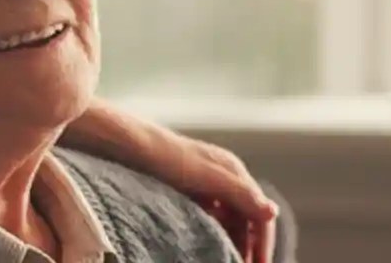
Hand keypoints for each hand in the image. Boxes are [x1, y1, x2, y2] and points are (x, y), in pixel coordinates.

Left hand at [62, 101, 278, 261]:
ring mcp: (201, 181)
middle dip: (247, 246)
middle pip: (244, 218)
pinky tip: (203, 247)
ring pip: (225, 219)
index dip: (262, 244)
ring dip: (229, 241)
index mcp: (232, 170)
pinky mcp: (182, 187)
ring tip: (223, 261)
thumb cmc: (160, 155)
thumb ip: (237, 193)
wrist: (119, 140)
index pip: (260, 213)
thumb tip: (271, 212)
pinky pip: (205, 215)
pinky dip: (210, 233)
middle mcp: (220, 174)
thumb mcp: (201, 176)